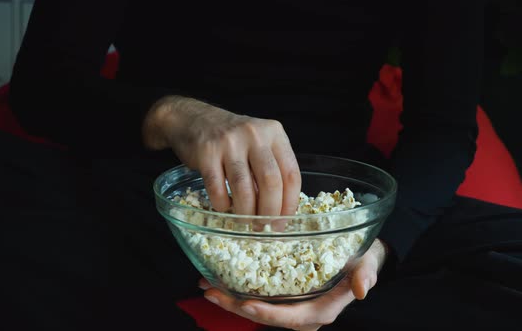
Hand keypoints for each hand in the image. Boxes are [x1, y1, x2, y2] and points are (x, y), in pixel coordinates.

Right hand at [142, 95, 301, 215]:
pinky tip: (223, 207)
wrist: (191, 119)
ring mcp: (229, 142)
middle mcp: (254, 134)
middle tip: (264, 227)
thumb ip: (270, 167)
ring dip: (246, 213)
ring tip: (245, 222)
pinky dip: (222, 204)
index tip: (283, 221)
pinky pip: (217, 188)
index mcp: (274, 133)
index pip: (290, 174)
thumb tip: (279, 210)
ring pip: (244, 188)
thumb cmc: (229, 137)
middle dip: (269, 212)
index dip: (289, 203)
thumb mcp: (257, 142)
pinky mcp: (206, 152)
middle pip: (270, 182)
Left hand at [199, 239, 387, 330]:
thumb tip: (361, 289)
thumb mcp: (367, 263)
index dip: (267, 313)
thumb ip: (365, 275)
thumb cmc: (362, 260)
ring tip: (207, 286)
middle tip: (211, 293)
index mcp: (321, 310)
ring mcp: (291, 305)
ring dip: (230, 299)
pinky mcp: (283, 295)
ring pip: (257, 308)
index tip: (245, 305)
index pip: (291, 317)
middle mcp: (303, 312)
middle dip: (236, 307)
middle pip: (266, 315)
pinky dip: (236, 290)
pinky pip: (257, 297)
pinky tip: (217, 279)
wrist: (359, 257)